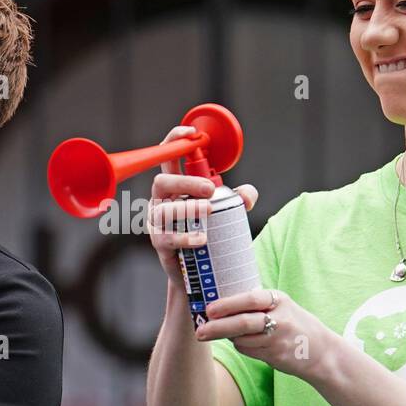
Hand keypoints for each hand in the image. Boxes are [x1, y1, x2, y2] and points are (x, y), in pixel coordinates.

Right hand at [147, 125, 257, 284]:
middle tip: (210, 189)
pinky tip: (202, 239)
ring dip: (186, 208)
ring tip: (208, 210)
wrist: (199, 272)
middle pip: (162, 181)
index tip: (192, 133)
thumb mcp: (227, 212)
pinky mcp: (160, 244)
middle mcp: (161, 201)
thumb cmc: (209, 232)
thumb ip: (239, 199)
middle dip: (185, 181)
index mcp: (175, 186)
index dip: (176, 140)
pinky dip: (186, 237)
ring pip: (163, 210)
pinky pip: (167, 238)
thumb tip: (248, 194)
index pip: (169, 157)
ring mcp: (157, 223)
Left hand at [193, 287, 339, 382]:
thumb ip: (258, 303)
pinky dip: (240, 346)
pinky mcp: (276, 355)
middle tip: (200, 330)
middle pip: (243, 322)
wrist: (321, 351)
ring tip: (218, 334)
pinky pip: (249, 350)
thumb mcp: (282, 306)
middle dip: (218, 327)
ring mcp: (279, 338)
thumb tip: (220, 303)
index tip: (209, 309)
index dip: (228, 304)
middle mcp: (281, 318)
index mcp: (280, 300)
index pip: (251, 299)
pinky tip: (242, 343)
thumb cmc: (295, 325)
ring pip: (242, 339)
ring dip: (228, 338)